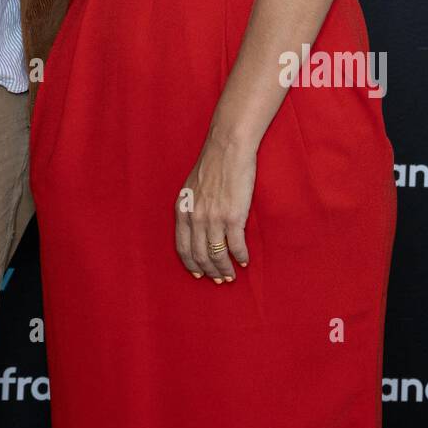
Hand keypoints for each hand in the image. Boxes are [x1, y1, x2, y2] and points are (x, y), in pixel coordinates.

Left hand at [175, 135, 255, 282]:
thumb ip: (192, 207)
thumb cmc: (212, 164)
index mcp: (183, 210)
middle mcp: (195, 217)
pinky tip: (245, 261)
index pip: (183, 248)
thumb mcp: (191, 187)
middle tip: (219, 280)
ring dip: (225, 270)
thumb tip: (197, 226)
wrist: (228, 148)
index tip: (199, 275)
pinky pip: (236, 246)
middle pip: (200, 256)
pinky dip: (241, 257)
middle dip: (210, 272)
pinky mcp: (233, 217)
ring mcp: (214, 218)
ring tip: (232, 275)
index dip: (191, 265)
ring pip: (217, 255)